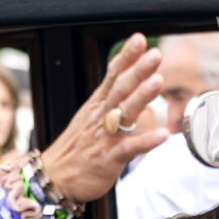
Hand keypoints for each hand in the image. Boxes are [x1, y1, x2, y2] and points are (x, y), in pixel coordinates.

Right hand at [40, 33, 167, 203]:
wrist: (54, 178)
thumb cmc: (77, 149)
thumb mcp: (90, 117)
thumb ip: (110, 98)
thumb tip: (128, 77)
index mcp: (97, 105)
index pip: (113, 75)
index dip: (126, 57)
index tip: (140, 39)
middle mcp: (101, 117)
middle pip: (121, 89)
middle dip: (138, 70)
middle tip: (155, 55)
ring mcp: (105, 137)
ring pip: (124, 113)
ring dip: (142, 96)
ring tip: (158, 80)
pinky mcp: (109, 159)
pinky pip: (130, 148)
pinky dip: (147, 141)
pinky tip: (164, 134)